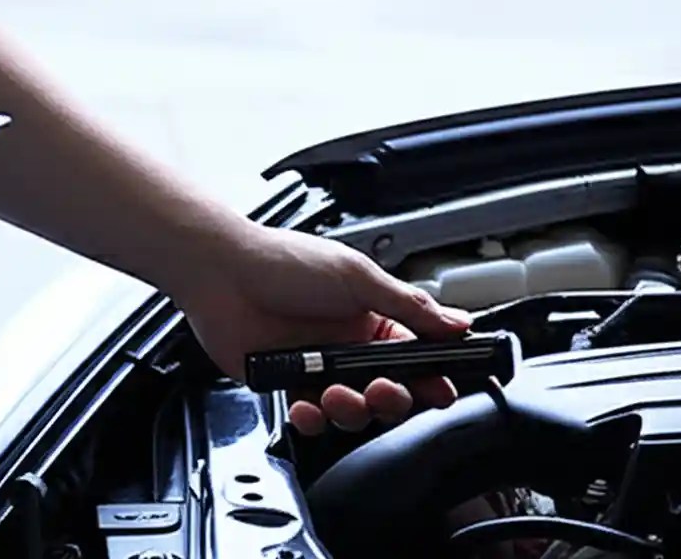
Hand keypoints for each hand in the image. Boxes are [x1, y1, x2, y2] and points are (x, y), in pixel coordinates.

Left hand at [173, 224, 470, 434]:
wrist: (222, 274)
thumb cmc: (283, 262)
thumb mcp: (357, 277)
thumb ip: (409, 306)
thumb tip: (458, 322)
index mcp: (372, 316)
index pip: (416, 355)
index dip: (431, 377)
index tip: (440, 389)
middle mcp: (348, 344)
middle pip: (388, 390)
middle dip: (392, 399)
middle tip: (383, 391)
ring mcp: (317, 366)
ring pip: (352, 409)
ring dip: (351, 409)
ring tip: (335, 393)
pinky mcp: (287, 382)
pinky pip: (311, 415)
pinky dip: (313, 417)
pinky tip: (307, 404)